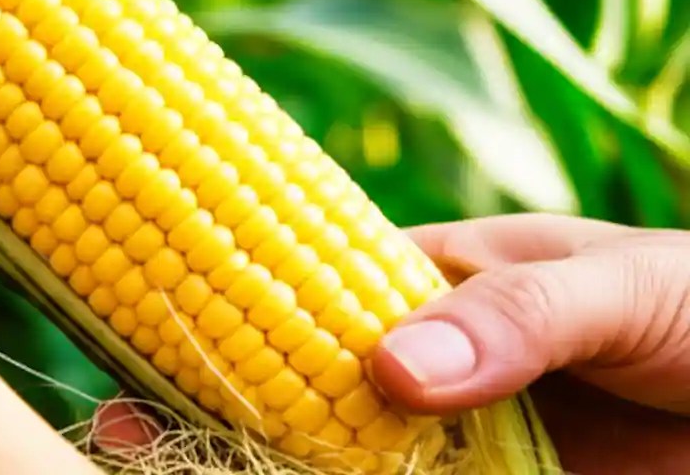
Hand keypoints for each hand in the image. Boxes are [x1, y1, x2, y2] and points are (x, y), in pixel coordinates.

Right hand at [94, 215, 689, 474]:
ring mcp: (463, 439)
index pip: (317, 290)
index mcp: (442, 281)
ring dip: (260, 460)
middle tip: (123, 430)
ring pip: (341, 455)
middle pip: (307, 383)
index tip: (152, 333)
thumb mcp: (615, 290)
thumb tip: (389, 367)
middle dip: (218, 402)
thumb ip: (511, 317)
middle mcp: (435, 361)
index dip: (235, 310)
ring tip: (167, 467)